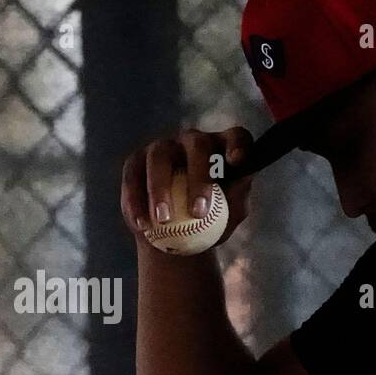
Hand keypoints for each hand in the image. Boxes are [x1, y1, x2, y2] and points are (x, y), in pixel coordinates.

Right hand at [120, 127, 256, 248]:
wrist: (174, 237)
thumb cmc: (210, 224)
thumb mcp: (229, 215)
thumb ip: (238, 198)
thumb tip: (242, 181)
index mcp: (222, 148)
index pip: (236, 136)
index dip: (238, 144)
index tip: (237, 161)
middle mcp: (192, 141)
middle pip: (197, 145)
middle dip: (198, 177)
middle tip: (198, 213)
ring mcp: (162, 148)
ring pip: (159, 157)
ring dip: (160, 188)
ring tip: (164, 220)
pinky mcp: (136, 162)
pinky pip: (133, 177)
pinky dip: (136, 202)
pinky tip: (143, 224)